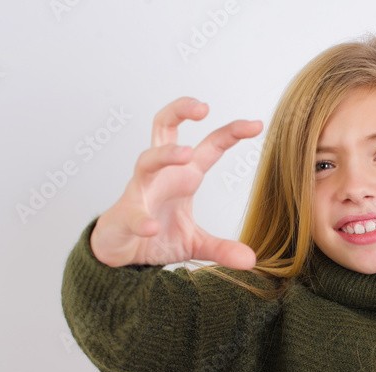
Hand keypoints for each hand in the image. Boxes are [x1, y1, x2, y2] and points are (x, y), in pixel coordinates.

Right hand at [90, 96, 262, 267]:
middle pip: (164, 128)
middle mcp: (161, 175)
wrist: (119, 252)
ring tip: (185, 153)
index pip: (210, 146)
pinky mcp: (124, 215)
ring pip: (147, 161)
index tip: (256, 124)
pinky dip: (141, 220)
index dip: (231, 132)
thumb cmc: (156, 234)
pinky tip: (152, 227)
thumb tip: (250, 260)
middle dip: (181, 110)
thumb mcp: (195, 243)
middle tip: (204, 107)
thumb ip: (222, 248)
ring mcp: (140, 192)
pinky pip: (132, 214)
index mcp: (184, 176)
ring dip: (164, 154)